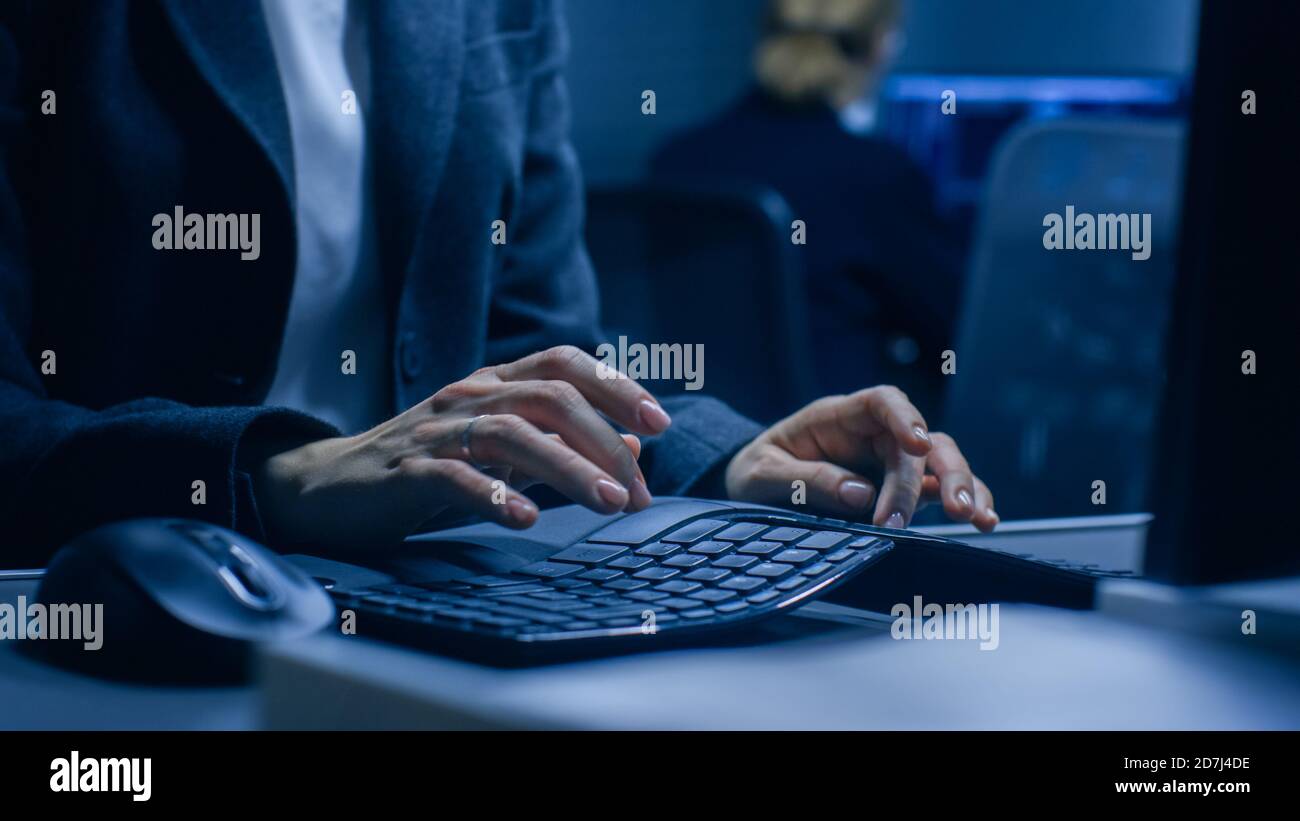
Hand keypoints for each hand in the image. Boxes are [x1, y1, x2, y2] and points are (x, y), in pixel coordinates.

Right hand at [252, 346, 671, 548]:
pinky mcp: (404, 472)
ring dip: (566, 468)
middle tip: (638, 487)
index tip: (660, 422)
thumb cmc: (425, 468)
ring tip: (606, 503)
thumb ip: (563, 446)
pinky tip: (526, 520)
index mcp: (493, 385)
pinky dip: (494, 495)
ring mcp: (435, 432)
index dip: (614, 385)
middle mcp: (468, 398)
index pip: (563, 364)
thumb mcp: (502, 454)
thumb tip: (635, 448)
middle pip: (548, 397)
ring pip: (510, 434)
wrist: (329, 489)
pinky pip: (454, 477)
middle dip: (603, 438)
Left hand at [724, 386, 997, 531]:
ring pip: (941, 463)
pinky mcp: (901, 489)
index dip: (905, 418)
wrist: (752, 488)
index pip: (882, 402)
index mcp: (838, 416)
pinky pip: (940, 490)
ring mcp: (890, 461)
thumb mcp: (763, 474)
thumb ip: (806, 480)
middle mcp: (872, 434)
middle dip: (939, 472)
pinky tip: (984, 519)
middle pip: (920, 441)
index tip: (917, 446)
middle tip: (947, 508)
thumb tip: (860, 493)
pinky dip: (965, 501)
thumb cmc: (756, 470)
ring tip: (973, 516)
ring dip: (961, 486)